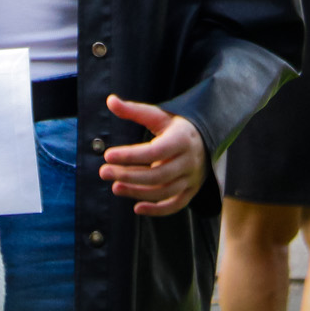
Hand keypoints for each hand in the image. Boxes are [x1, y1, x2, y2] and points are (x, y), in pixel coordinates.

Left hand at [99, 97, 205, 214]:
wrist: (206, 140)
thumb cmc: (176, 126)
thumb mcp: (158, 115)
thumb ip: (134, 110)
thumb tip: (110, 100)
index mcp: (181, 139)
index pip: (154, 151)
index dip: (130, 155)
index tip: (107, 155)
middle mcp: (189, 161)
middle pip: (157, 174)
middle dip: (128, 175)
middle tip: (103, 172)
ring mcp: (191, 178)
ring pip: (164, 191)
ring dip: (137, 192)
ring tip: (114, 187)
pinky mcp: (191, 191)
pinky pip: (175, 205)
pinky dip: (157, 210)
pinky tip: (136, 208)